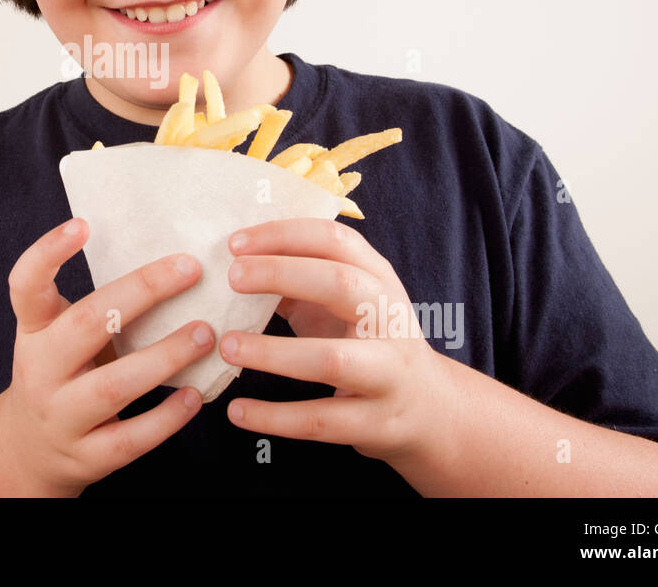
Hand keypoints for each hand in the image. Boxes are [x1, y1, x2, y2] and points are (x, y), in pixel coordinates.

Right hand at [0, 217, 213, 495]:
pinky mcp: (87, 456)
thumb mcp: (59, 335)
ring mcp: (61, 415)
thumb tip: (174, 261)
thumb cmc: (61, 374)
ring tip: (205, 334)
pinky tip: (194, 396)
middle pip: (84, 325)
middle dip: (141, 293)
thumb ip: (98, 306)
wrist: (29, 450)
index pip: (26, 285)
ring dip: (165, 357)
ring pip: (113, 386)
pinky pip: (131, 439)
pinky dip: (166, 417)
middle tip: (190, 268)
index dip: (48, 252)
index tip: (82, 224)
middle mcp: (40, 369)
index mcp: (34, 330)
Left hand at [218, 217, 456, 467]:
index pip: (334, 239)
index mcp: (378, 279)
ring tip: (227, 347)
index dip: (284, 235)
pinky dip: (274, 417)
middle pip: (340, 284)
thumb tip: (234, 265)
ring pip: (331, 359)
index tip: (235, 244)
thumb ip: (298, 283)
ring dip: (273, 353)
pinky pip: (320, 421)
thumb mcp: (344, 303)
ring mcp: (388, 373)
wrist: (429, 408)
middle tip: (232, 277)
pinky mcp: (375, 422)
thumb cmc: (368, 342)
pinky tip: (236, 411)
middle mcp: (388, 319)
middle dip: (282, 274)